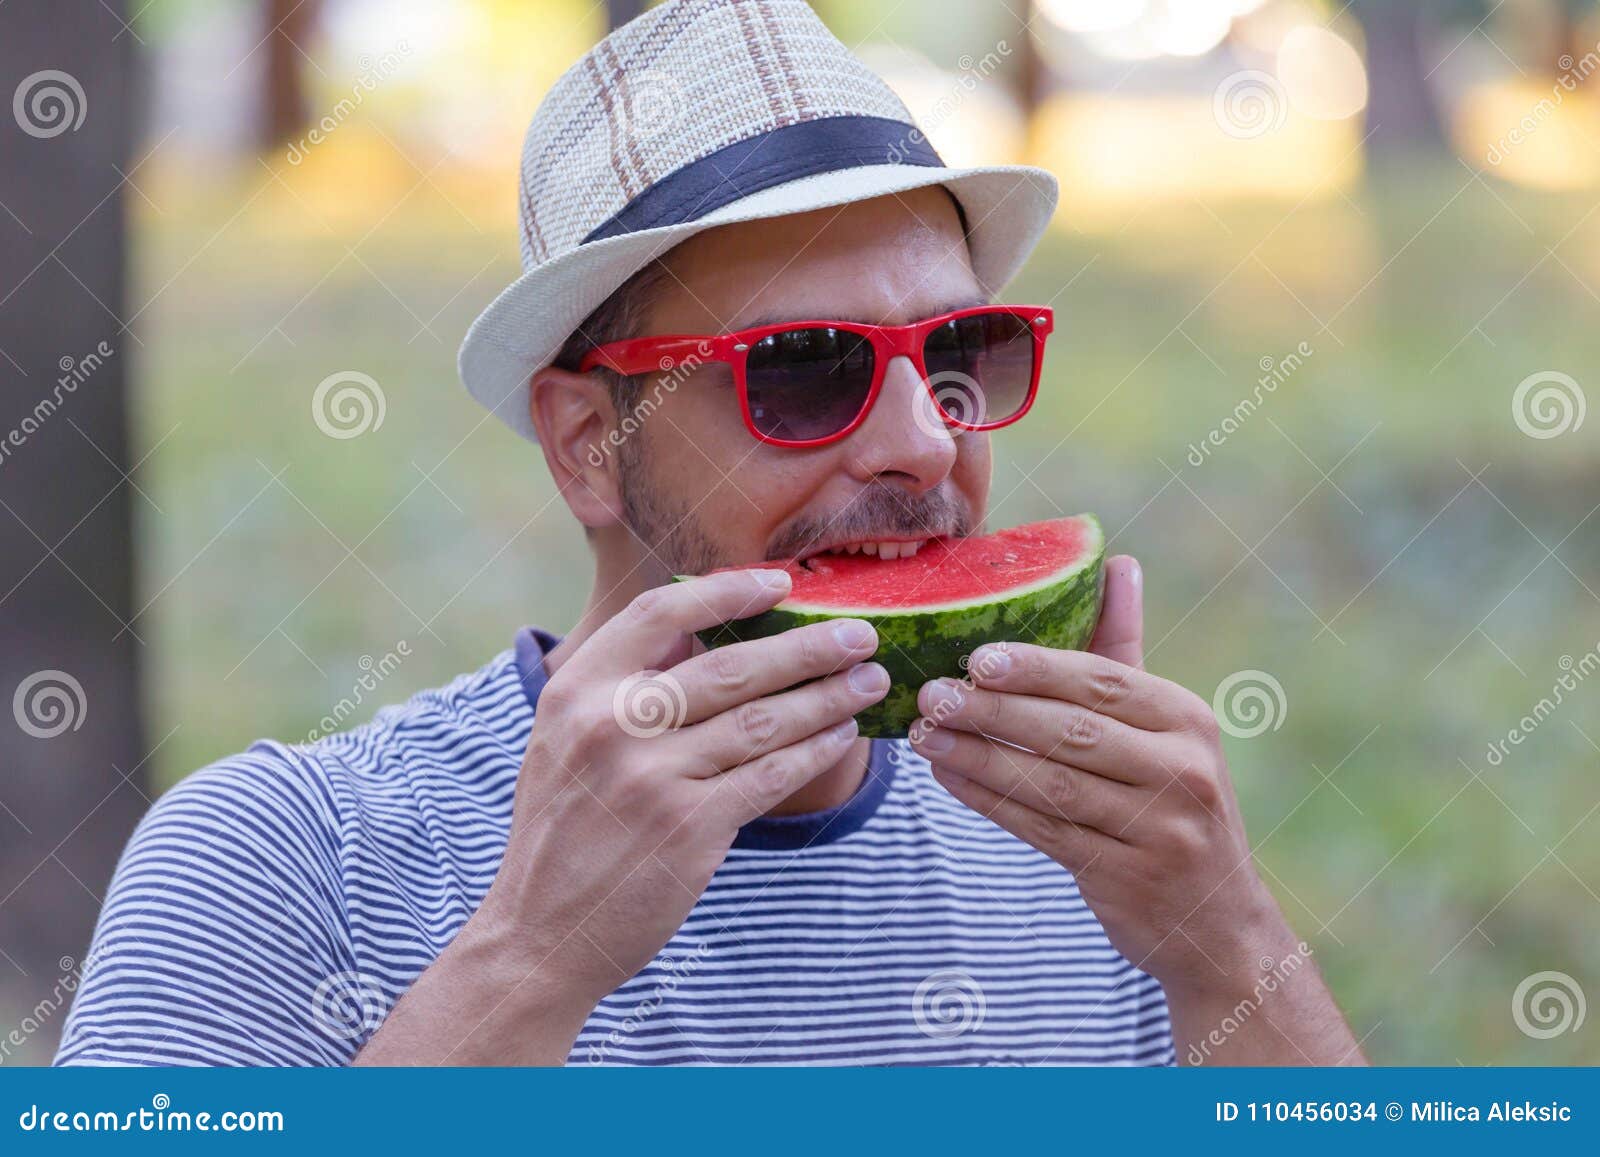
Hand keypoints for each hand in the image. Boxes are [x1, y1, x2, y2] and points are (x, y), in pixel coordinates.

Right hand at [359, 568, 888, 1063]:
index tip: (780, 584)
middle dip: (809, 646)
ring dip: (827, 696)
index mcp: (577, 691)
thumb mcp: (562, 740)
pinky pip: (770, 776)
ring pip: (763, 721)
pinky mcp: (691, 829)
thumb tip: (702, 631)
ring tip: (868, 682)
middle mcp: (612, 725)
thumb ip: (620, 686)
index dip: (728, 592)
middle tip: (861, 634)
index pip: (661, 612)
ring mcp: (653, 778)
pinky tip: (839, 735)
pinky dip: (813, 751)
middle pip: (731, 666)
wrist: (541, 933)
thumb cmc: (565, 830)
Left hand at [908, 555, 1360, 1064]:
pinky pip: (1041, 830)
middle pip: (1071, 732)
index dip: (1037, 668)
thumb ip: (1128, 651)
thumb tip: (1119, 565)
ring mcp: (1156, 830)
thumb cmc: (1174, 802)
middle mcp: (1181, 771)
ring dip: (978, 756)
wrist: (1217, 922)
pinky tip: (949, 777)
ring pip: (1049, 784)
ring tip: (926, 736)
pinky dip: (989, 801)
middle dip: (994, 712)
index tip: (976, 656)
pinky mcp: (1122, 877)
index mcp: (1188, 719)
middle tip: (932, 694)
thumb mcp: (1167, 728)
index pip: (1103, 682)